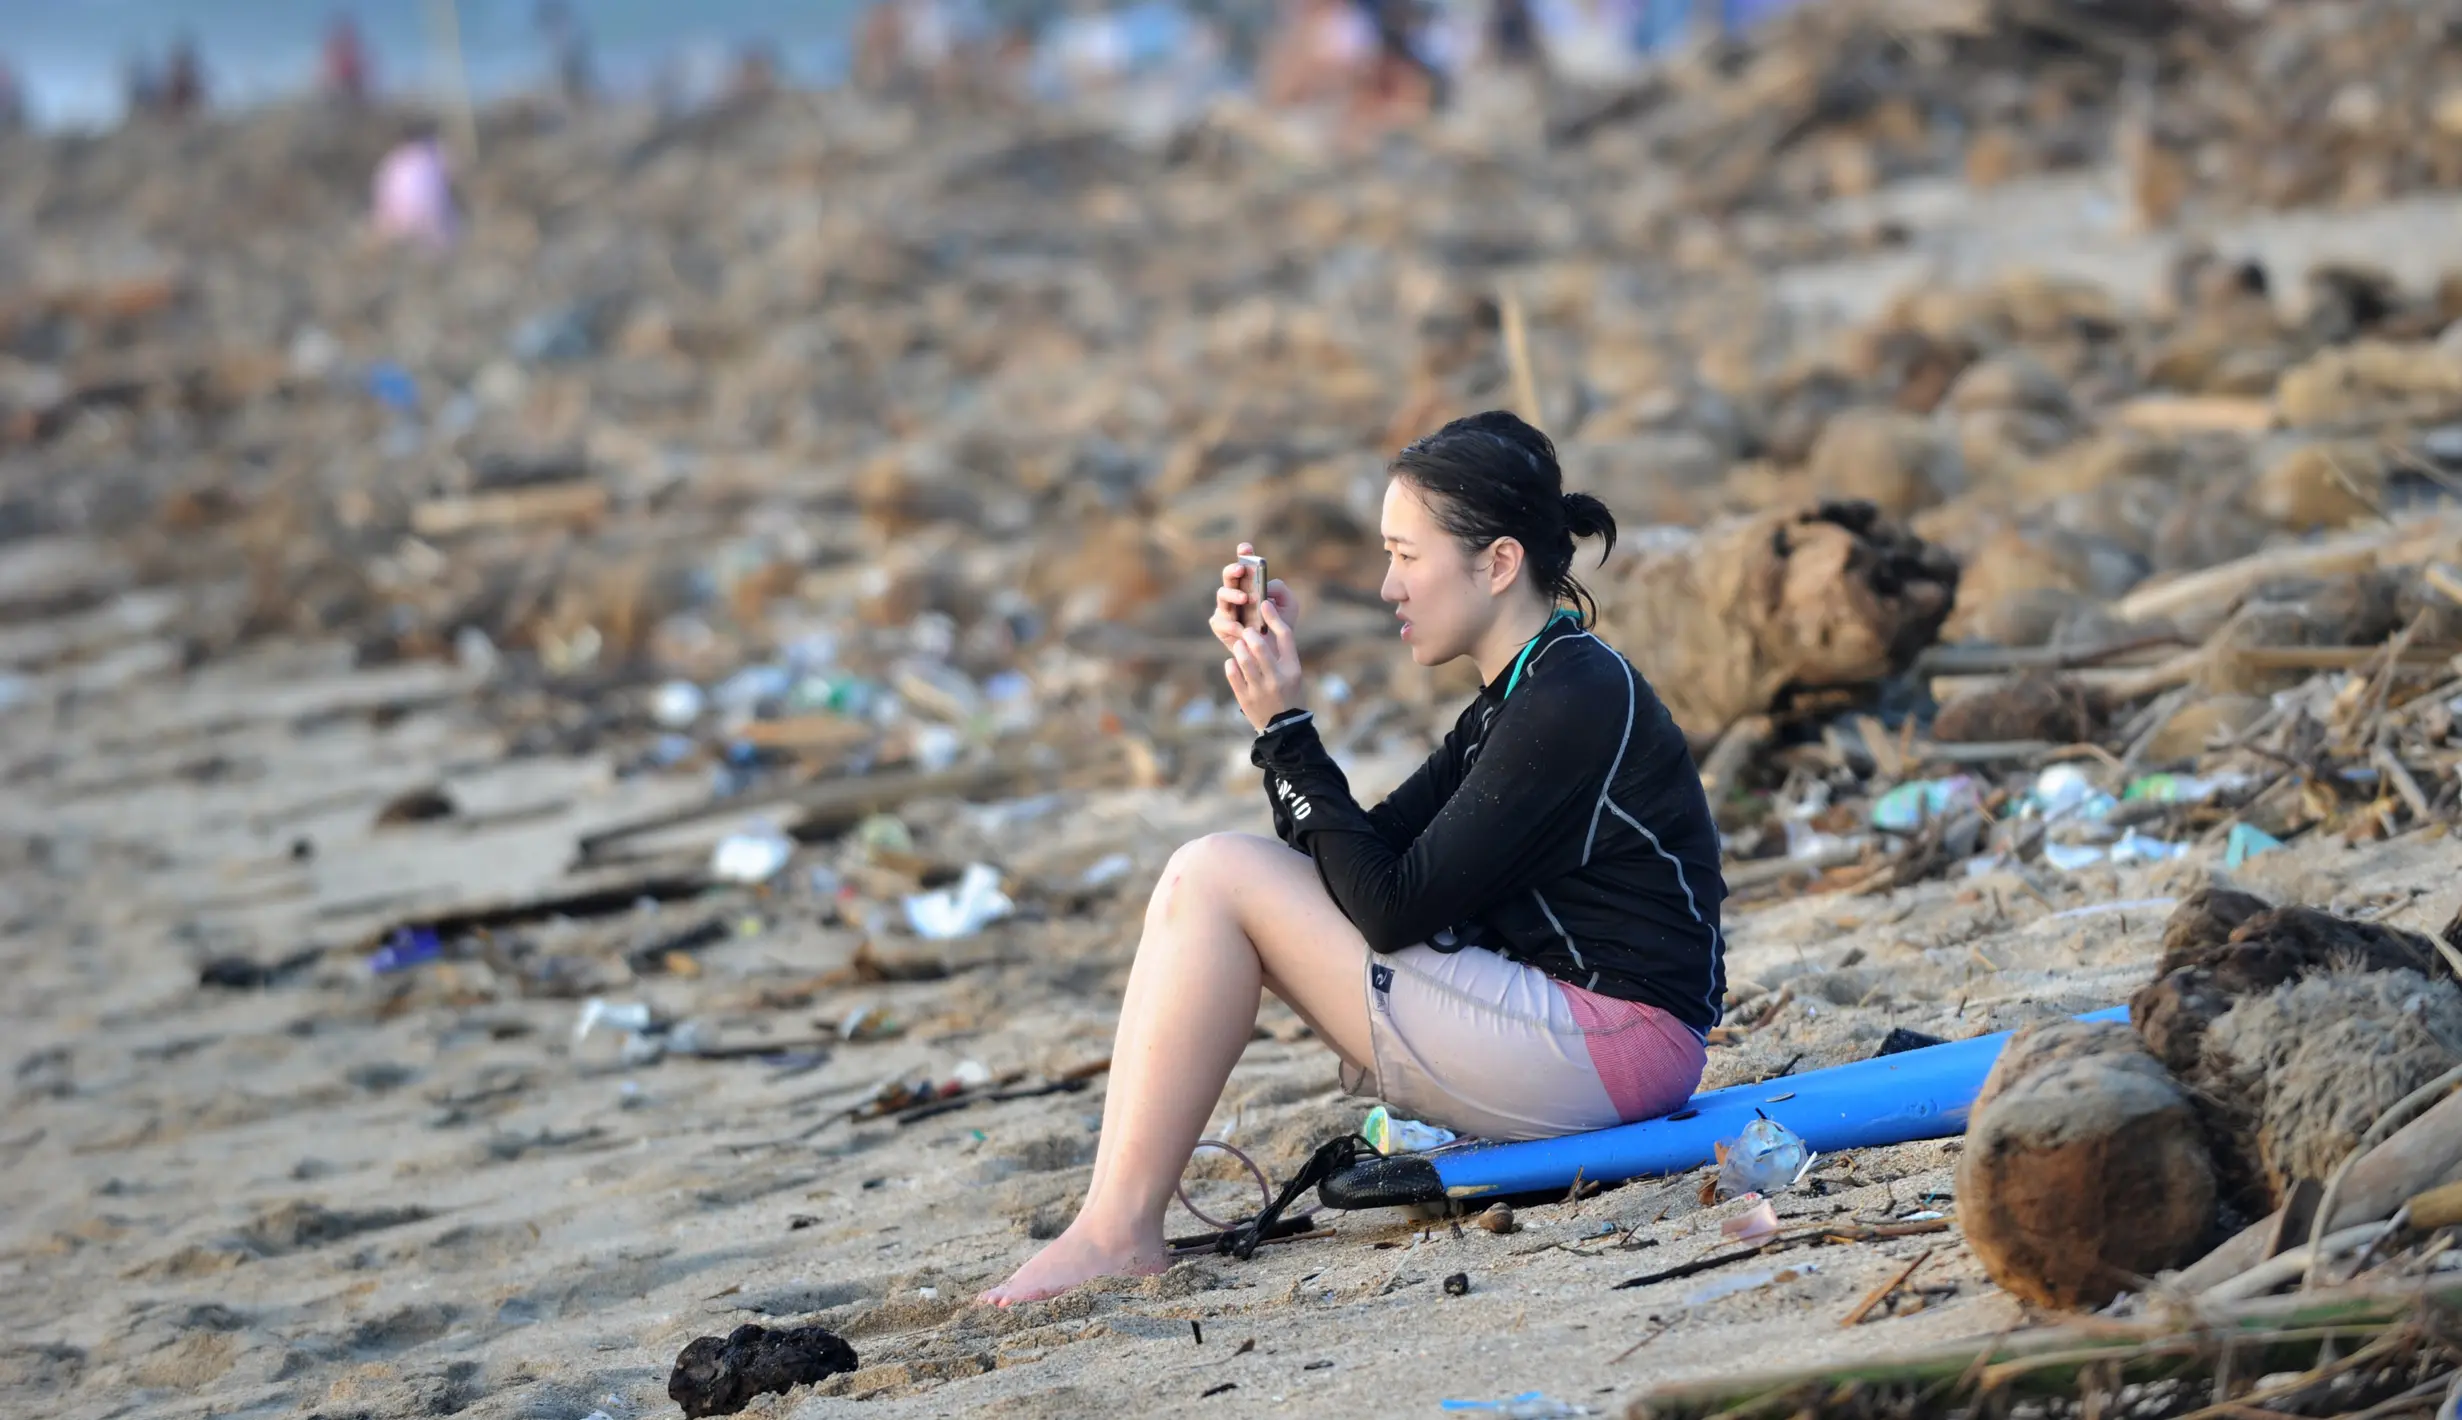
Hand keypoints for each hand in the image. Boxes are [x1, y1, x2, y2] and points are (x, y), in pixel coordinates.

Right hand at [1208, 541, 1296, 653]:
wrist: (1274, 653)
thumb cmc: (1280, 626)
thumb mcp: (1289, 606)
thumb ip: (1282, 591)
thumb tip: (1266, 586)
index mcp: (1251, 585)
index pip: (1244, 565)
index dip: (1243, 554)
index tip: (1246, 547)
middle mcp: (1235, 593)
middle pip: (1228, 576)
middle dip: (1233, 570)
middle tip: (1242, 570)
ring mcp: (1225, 609)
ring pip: (1221, 595)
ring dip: (1233, 594)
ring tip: (1246, 598)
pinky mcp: (1220, 627)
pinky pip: (1220, 621)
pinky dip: (1232, 624)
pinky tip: (1243, 628)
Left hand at [1225, 598, 1304, 731]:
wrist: (1284, 728)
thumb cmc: (1288, 693)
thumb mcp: (1293, 673)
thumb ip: (1282, 652)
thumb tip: (1267, 623)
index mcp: (1293, 669)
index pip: (1285, 636)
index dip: (1274, 617)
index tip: (1265, 604)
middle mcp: (1277, 678)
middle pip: (1260, 646)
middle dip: (1250, 633)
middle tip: (1246, 630)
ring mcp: (1260, 689)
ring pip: (1244, 659)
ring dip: (1239, 647)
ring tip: (1239, 644)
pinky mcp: (1245, 698)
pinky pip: (1233, 674)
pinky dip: (1231, 665)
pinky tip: (1233, 662)